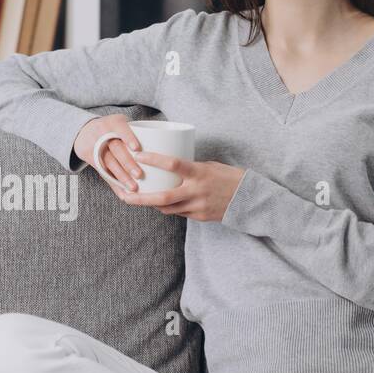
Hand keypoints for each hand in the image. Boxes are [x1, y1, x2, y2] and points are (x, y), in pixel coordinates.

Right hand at [73, 114, 144, 191]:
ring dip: (121, 177)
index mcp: (114, 123)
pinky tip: (123, 194)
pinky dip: (114, 185)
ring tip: (133, 188)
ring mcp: (95, 147)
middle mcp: (102, 134)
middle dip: (127, 163)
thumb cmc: (112, 129)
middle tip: (139, 175)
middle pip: (115, 149)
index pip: (121, 129)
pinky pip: (104, 174)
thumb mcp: (122, 122)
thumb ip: (138, 132)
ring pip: (108, 163)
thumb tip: (166, 147)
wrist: (84, 132)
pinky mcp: (91, 160)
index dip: (129, 138)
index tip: (137, 149)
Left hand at [113, 152, 246, 221]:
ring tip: (138, 198)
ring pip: (167, 208)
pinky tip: (160, 204)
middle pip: (162, 197)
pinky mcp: (200, 217)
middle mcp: (197, 191)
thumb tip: (168, 168)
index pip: (172, 164)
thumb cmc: (229, 177)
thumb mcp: (210, 166)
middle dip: (140, 198)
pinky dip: (168, 208)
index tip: (137, 155)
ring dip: (152, 204)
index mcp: (199, 173)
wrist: (250, 198)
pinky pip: (179, 213)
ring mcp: (198, 206)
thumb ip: (190, 168)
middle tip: (123, 195)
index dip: (153, 160)